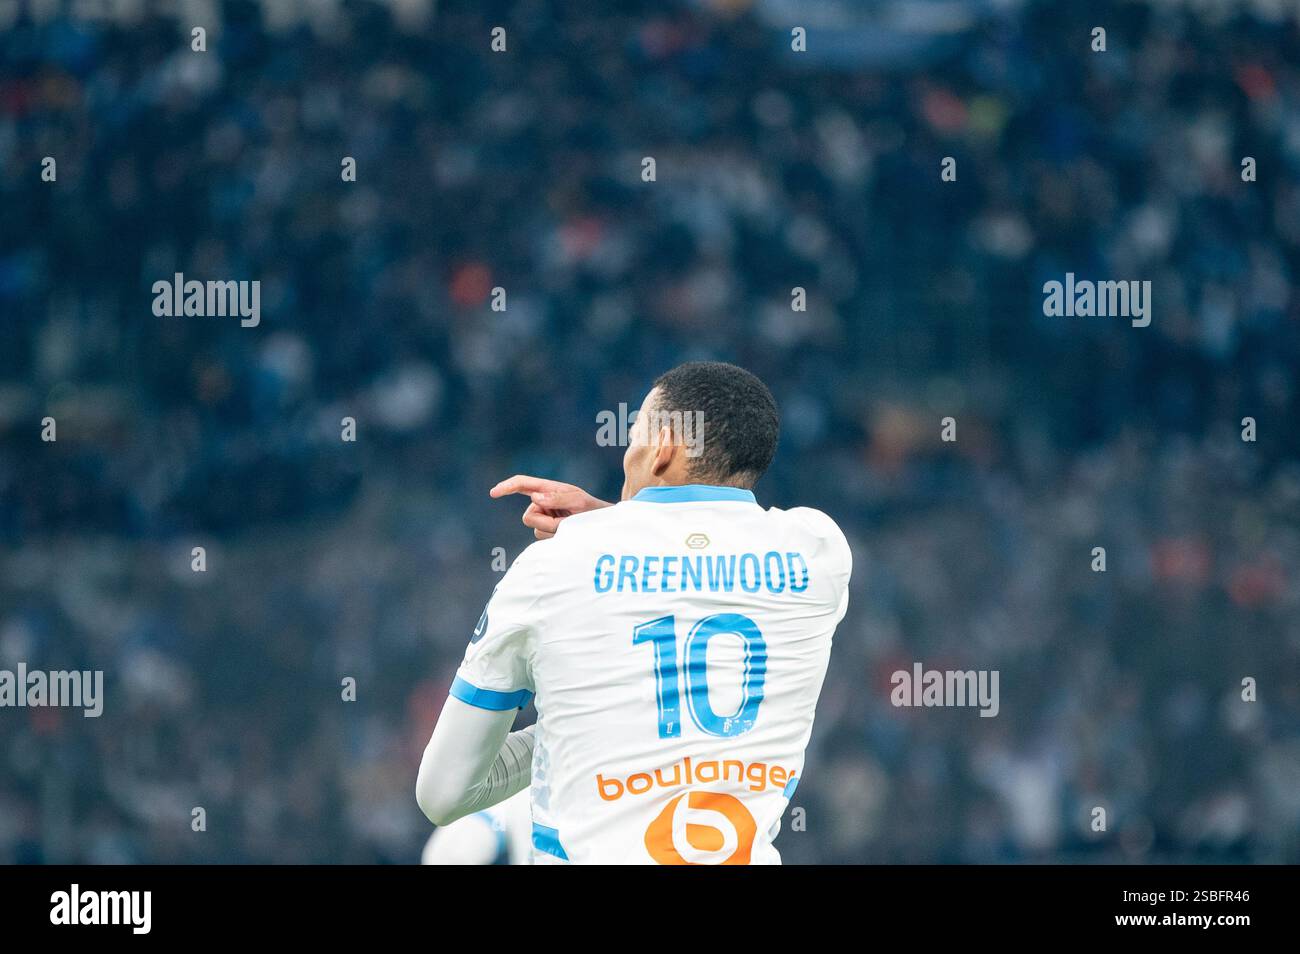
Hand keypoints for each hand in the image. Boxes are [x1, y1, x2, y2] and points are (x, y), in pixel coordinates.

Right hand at [489, 475, 612, 539]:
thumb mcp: (578, 501)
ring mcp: (543, 518)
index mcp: (547, 489)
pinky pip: (542, 539)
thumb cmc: (591, 509)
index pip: (522, 484)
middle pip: (528, 516)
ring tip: (570, 526)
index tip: (493, 493)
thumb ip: (557, 498)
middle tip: (566, 522)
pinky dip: (554, 538)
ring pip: (536, 530)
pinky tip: (566, 534)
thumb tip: (534, 497)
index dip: (507, 487)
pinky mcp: (546, 532)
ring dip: (553, 531)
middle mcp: (541, 503)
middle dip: (546, 523)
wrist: (601, 526)